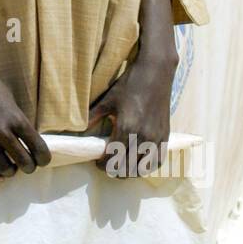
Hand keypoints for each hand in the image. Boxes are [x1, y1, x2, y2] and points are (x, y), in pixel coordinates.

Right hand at [0, 23, 50, 181]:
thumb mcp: (11, 100)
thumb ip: (17, 120)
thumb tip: (25, 139)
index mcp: (16, 119)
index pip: (38, 148)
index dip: (44, 158)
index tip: (43, 159)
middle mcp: (2, 131)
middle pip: (24, 162)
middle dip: (29, 166)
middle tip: (27, 164)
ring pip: (5, 169)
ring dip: (11, 171)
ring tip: (11, 167)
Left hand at [86, 49, 175, 176]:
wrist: (156, 72)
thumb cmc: (130, 84)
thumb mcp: (108, 100)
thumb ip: (92, 117)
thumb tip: (76, 131)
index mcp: (126, 128)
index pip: (112, 159)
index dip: (102, 164)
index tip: (97, 162)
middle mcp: (143, 137)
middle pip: (126, 168)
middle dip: (114, 170)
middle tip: (106, 164)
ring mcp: (156, 138)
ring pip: (141, 168)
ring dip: (129, 171)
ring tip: (120, 164)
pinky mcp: (166, 136)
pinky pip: (156, 162)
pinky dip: (145, 166)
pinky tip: (137, 162)